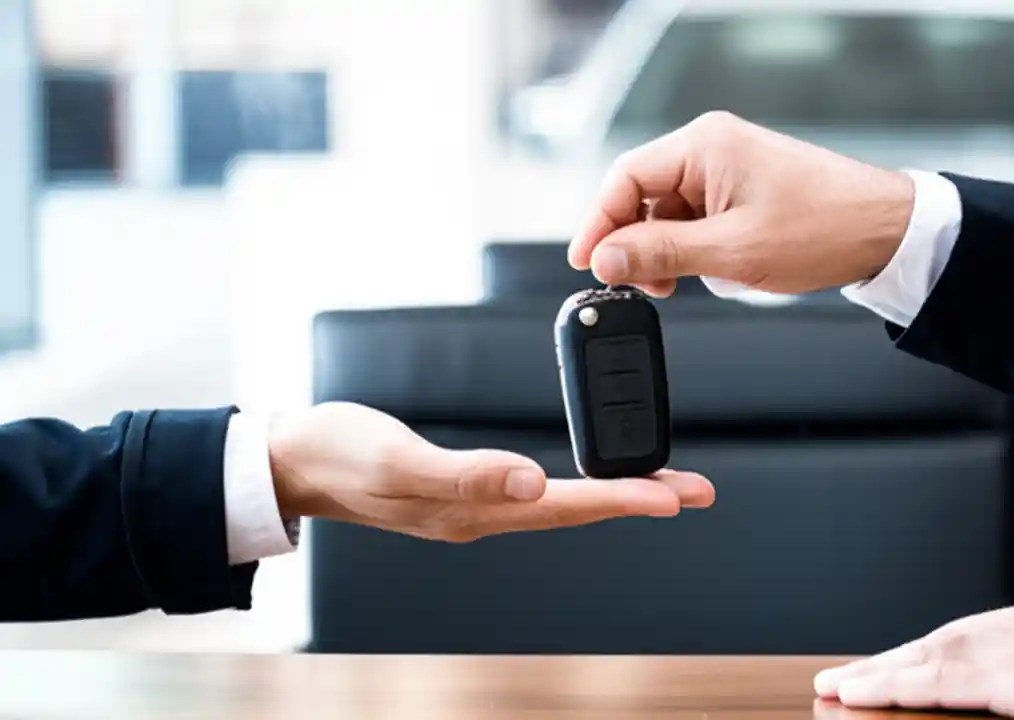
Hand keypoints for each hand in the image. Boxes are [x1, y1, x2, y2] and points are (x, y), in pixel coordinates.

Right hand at [265, 402, 713, 541]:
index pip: (565, 507)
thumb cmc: (338, 453)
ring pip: (560, 504)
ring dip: (613, 494)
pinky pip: (536, 491)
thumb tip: (531, 481)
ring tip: (661, 485)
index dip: (623, 500)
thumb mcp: (394, 459)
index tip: (675, 495)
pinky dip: (575, 483)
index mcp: (471, 511)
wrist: (293, 461)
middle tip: (695, 492)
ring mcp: (473, 506)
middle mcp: (481, 515)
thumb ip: (463, 474)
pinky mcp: (464, 488)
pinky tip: (589, 474)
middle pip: (576, 511)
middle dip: (637, 500)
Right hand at [568, 111, 914, 297]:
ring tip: (676, 284)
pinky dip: (688, 246)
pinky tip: (701, 271)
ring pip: (666, 210)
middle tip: (635, 284)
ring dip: (662, 249)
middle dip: (632, 242)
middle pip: (640, 194)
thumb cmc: (825, 228)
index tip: (586, 262)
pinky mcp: (741, 188)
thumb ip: (661, 253)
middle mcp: (711, 148)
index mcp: (704, 145)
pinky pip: (693, 215)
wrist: (885, 231)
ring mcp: (727, 167)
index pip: (624, 178)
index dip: (598, 224)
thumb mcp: (732, 252)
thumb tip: (606, 257)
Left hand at [813, 587, 1013, 718]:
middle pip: (919, 652)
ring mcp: (984, 651)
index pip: (946, 648)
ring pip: (908, 664)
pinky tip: (848, 693)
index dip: (908, 661)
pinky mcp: (982, 675)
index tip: (881, 671)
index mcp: (1013, 633)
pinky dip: (878, 686)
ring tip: (830, 689)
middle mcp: (990, 635)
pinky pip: (915, 682)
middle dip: (878, 668)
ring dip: (866, 678)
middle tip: (839, 681)